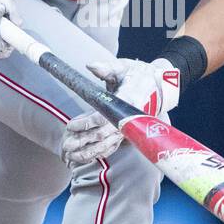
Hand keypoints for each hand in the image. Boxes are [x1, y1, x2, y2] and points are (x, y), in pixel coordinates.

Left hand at [60, 57, 180, 168]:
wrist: (158, 85)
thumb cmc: (139, 74)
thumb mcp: (124, 67)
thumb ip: (107, 68)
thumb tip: (91, 65)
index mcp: (127, 101)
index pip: (105, 117)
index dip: (87, 123)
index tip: (72, 125)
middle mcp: (128, 118)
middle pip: (103, 135)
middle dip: (84, 141)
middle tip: (65, 144)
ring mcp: (128, 128)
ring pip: (107, 145)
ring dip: (88, 152)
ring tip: (69, 155)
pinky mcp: (126, 133)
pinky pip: (111, 147)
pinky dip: (97, 153)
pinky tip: (82, 157)